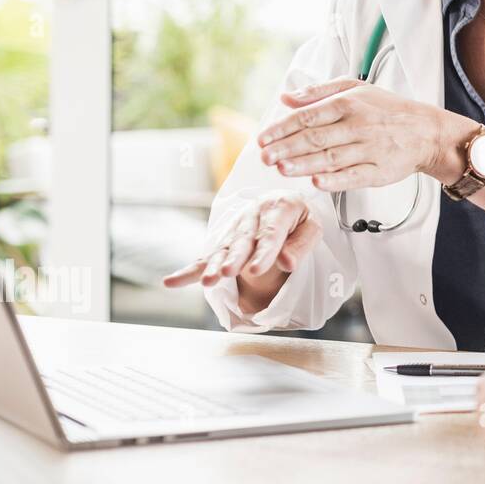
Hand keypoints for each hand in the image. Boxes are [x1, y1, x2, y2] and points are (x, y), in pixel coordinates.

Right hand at [161, 192, 319, 298]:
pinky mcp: (224, 242)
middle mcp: (253, 216)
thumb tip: (287, 264)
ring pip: (223, 249)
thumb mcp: (313, 226)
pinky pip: (205, 256)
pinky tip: (171, 281)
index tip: (257, 270)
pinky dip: (189, 270)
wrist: (282, 202)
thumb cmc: (300, 218)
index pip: (271, 233)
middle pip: (243, 241)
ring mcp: (235, 229)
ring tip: (207, 281)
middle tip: (225, 274)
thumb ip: (301, 244)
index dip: (264, 252)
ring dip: (213, 265)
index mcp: (280, 207)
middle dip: (234, 259)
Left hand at [256, 78, 476, 190]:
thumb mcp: (356, 89)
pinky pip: (354, 176)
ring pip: (331, 158)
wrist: (427, 132)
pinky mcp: (379, 171)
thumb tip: (287, 97)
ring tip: (282, 169)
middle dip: (287, 148)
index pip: (309, 115)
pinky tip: (317, 181)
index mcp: (349, 103)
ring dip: (304, 165)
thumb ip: (319, 92)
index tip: (264, 138)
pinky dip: (335, 180)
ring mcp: (370, 149)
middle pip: (316, 138)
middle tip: (265, 157)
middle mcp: (358, 126)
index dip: (283, 128)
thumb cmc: (388, 110)